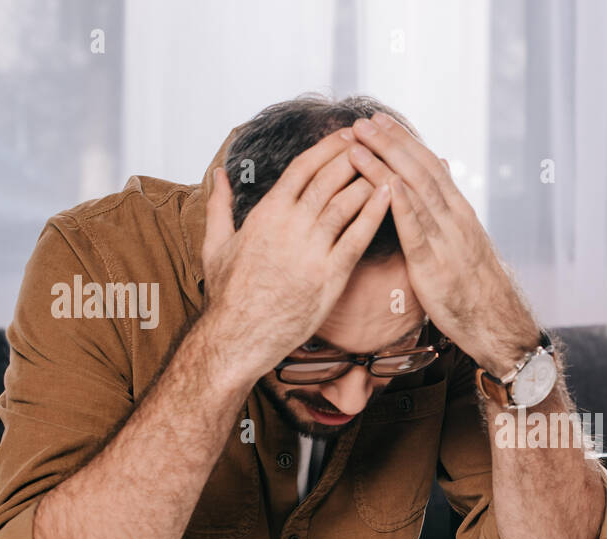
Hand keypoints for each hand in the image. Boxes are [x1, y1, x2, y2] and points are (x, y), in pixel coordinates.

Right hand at [199, 133, 392, 383]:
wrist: (239, 335)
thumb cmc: (228, 294)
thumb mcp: (215, 243)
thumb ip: (219, 205)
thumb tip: (219, 174)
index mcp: (266, 213)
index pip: (302, 168)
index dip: (327, 147)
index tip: (346, 135)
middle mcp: (290, 226)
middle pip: (328, 179)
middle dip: (353, 155)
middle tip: (375, 140)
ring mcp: (312, 250)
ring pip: (346, 203)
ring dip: (368, 179)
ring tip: (388, 163)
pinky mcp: (330, 276)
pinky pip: (358, 237)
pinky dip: (375, 213)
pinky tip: (391, 196)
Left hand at [343, 114, 539, 372]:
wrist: (497, 324)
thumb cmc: (476, 287)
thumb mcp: (464, 243)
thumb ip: (448, 212)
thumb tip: (440, 177)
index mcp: (460, 212)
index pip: (429, 166)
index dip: (403, 141)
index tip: (380, 121)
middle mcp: (455, 219)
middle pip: (419, 170)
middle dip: (389, 143)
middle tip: (362, 121)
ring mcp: (447, 241)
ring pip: (414, 193)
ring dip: (384, 165)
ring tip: (358, 143)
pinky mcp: (435, 267)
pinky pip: (417, 231)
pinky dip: (402, 205)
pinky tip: (386, 185)